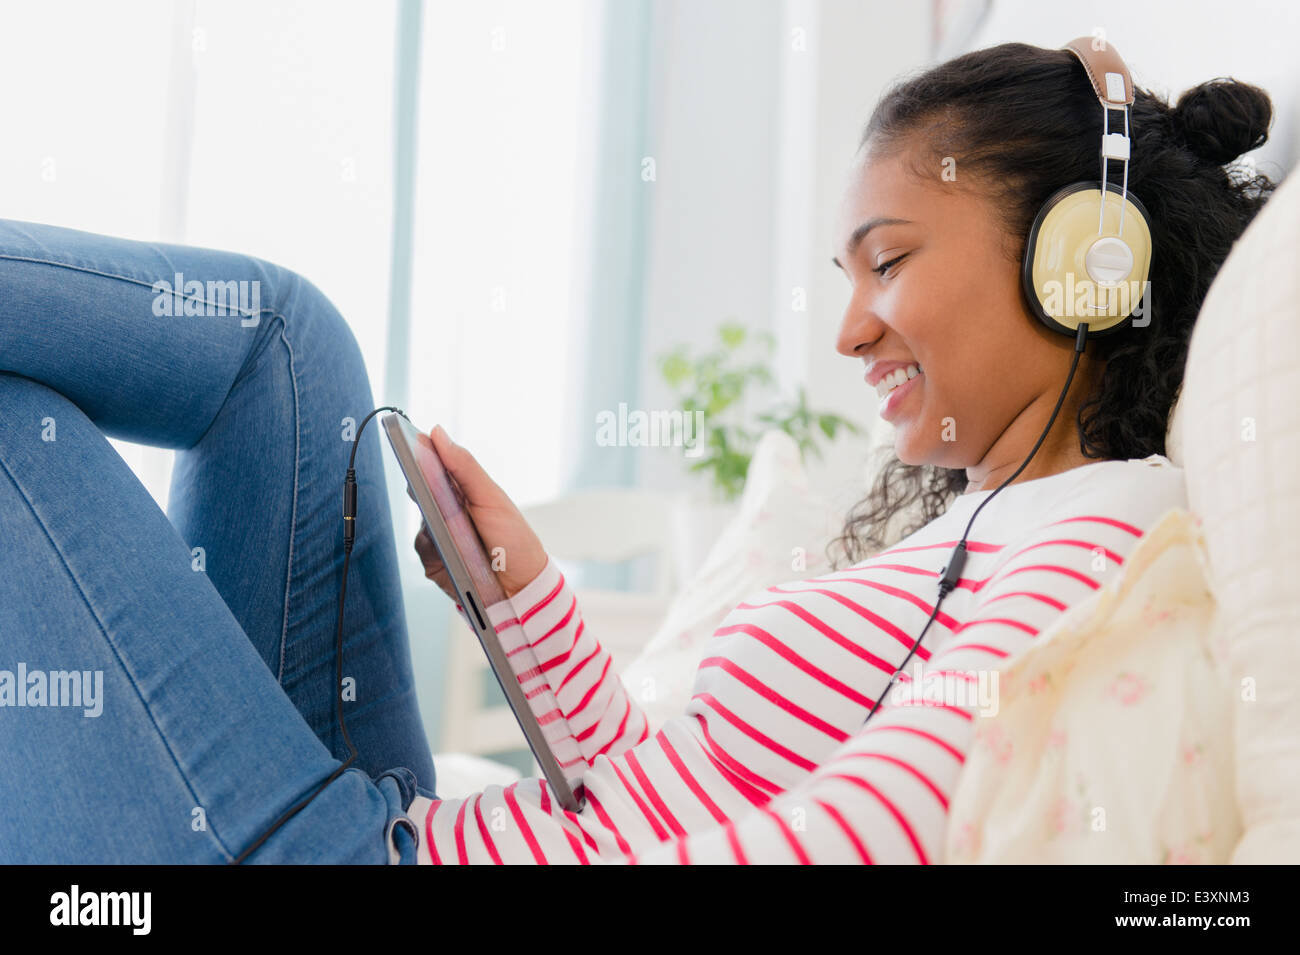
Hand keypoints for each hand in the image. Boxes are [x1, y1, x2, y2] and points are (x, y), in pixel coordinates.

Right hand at [412, 425, 547, 600]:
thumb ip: (464, 466)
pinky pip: (422, 549)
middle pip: (421, 492)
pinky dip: (433, 548)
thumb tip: (437, 433)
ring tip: (451, 528)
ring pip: (419, 522)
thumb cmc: (513, 538)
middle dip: (419, 487)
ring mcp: (440, 536)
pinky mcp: (434, 561)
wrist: (522, 587)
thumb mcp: (491, 497)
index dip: (421, 453)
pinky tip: (450, 550)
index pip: (436, 466)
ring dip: (432, 522)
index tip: (411, 440)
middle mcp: (448, 511)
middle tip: (421, 482)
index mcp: (464, 491)